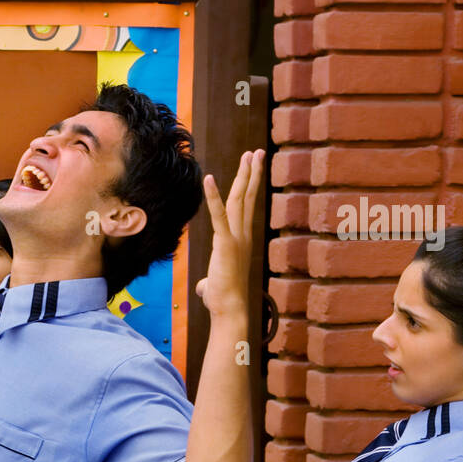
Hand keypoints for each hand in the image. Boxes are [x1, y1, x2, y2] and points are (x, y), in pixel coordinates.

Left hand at [194, 149, 263, 318]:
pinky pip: (219, 215)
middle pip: (248, 197)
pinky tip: (208, 178)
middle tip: (257, 152)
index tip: (254, 167)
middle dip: (252, 173)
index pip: (247, 208)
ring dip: (244, 175)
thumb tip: (205, 288)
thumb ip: (211, 282)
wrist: (230, 309)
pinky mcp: (224, 243)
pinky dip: (213, 195)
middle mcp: (244, 235)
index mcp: (242, 240)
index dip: (251, 186)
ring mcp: (236, 237)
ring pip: (241, 200)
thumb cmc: (223, 300)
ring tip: (249, 155)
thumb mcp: (215, 286)